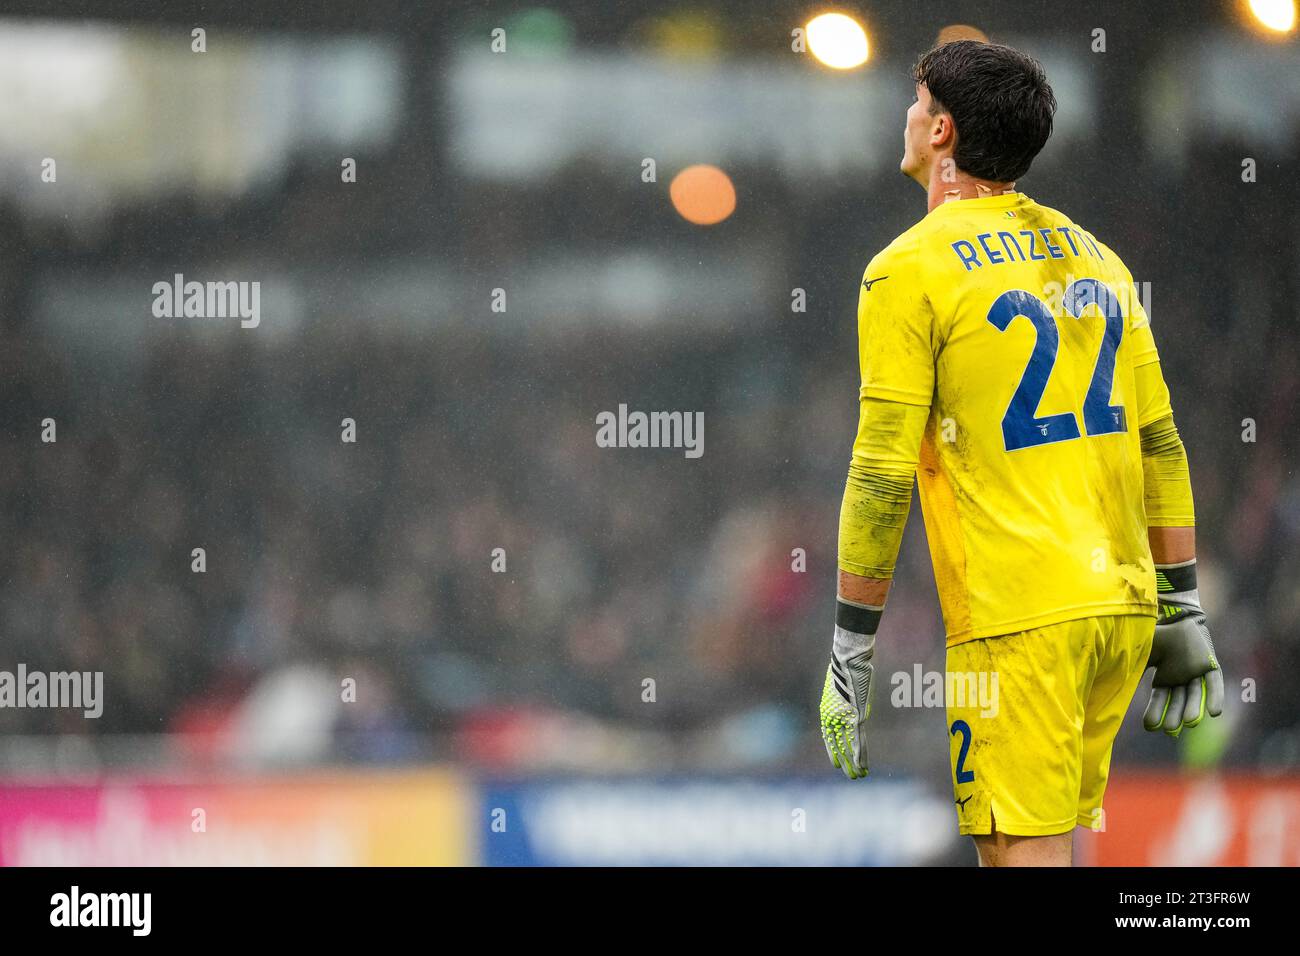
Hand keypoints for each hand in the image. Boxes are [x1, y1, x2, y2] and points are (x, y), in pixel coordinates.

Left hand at [819, 627, 874, 778]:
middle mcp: (833, 717)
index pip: (830, 736)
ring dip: (853, 763)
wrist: (847, 658)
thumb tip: (847, 694)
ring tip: (856, 776)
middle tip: (849, 775)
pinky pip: (857, 740)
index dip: (834, 750)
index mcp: (828, 710)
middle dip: (844, 761)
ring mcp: (844, 717)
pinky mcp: (856, 716)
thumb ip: (843, 695)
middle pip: (838, 744)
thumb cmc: (846, 666)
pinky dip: (859, 754)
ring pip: (848, 746)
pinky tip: (861, 766)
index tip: (836, 764)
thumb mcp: (842, 683)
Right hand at [1143, 601, 1223, 736]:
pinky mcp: (1210, 664)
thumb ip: (1132, 665)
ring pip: (1195, 694)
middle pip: (1177, 700)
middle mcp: (1180, 677)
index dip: (1155, 712)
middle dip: (1173, 715)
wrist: (1174, 611)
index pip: (1160, 698)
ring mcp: (1195, 671)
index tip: (1150, 727)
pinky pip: (1214, 683)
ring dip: (1193, 709)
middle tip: (1169, 729)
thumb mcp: (1141, 650)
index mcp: (1163, 676)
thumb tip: (1107, 680)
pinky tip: (1214, 713)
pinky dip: (1215, 696)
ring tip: (1190, 723)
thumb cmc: (1154, 631)